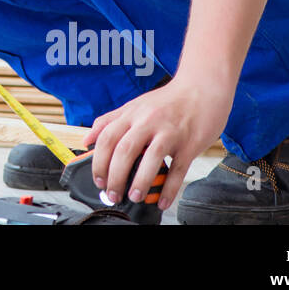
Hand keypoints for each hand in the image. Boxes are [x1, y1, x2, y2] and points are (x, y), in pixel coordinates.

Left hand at [81, 74, 233, 212]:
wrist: (202, 88)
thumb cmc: (168, 101)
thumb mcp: (134, 105)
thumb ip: (109, 121)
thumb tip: (87, 140)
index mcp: (132, 114)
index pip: (107, 138)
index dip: (99, 162)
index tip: (98, 180)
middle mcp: (148, 121)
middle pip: (125, 150)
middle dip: (115, 177)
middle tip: (113, 194)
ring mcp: (170, 132)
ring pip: (151, 159)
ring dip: (140, 182)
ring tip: (134, 197)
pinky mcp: (190, 144)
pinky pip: (178, 169)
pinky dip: (169, 189)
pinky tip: (163, 201)